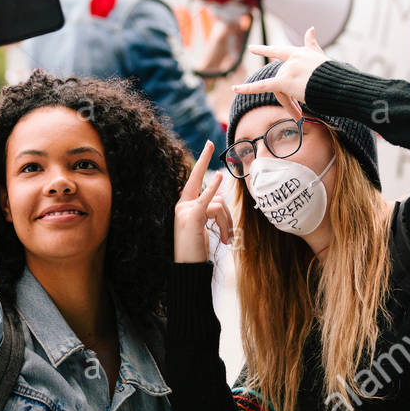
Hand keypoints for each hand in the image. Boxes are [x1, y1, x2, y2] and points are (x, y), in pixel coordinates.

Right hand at [174, 141, 233, 262]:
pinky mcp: (192, 216)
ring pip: (218, 203)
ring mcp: (185, 210)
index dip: (200, 163)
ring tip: (226, 239)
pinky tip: (219, 177)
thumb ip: (212, 210)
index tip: (207, 147)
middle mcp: (182, 205)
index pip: (193, 181)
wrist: (187, 268)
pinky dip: (213, 189)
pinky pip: (208, 201)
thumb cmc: (196, 250)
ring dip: (227, 223)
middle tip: (210, 142)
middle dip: (202, 157)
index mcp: (184, 206)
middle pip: (199, 179)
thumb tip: (223, 201)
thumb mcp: (205, 228)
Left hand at [232, 26, 328, 120]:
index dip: (265, 50)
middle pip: (281, 80)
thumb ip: (312, 44)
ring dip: (288, 105)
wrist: (340, 84)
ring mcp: (289, 69)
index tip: (252, 49)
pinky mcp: (285, 81)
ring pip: (281, 90)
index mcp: (300, 53)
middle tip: (297, 113)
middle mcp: (293, 59)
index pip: (279, 50)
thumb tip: (310, 27)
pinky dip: (247, 88)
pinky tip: (235, 88)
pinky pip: (263, 85)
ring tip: (298, 115)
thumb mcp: (321, 56)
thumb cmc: (334, 75)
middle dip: (287, 98)